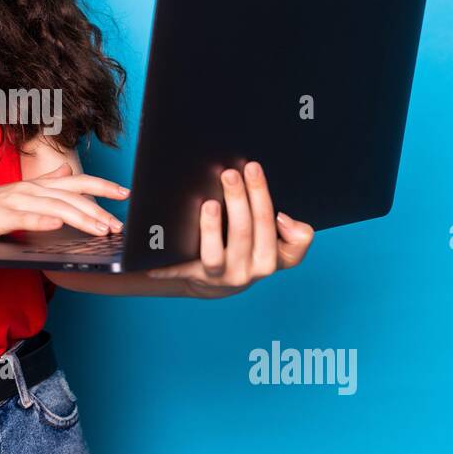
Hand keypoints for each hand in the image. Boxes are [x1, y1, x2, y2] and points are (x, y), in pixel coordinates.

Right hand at [0, 164, 128, 244]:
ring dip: (81, 219)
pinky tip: (58, 227)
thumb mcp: (17, 195)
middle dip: (99, 209)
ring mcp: (13, 201)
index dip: (101, 185)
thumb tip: (67, 171)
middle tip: (119, 224)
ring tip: (100, 230)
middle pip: (71, 196)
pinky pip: (24, 218)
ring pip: (55, 208)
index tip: (125, 193)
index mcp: (35, 186)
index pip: (75, 182)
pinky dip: (42, 221)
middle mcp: (28, 189)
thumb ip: (44, 184)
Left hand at [147, 161, 313, 298]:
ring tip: (208, 203)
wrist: (211, 281)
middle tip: (230, 172)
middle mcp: (249, 272)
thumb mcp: (274, 245)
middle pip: (246, 232)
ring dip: (211, 227)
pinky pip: (180, 268)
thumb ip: (293, 233)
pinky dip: (169, 259)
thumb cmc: (245, 250)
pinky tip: (159, 237)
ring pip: (215, 254)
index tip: (256, 172)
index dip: (273, 208)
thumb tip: (284, 218)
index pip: (283, 236)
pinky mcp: (194, 278)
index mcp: (272, 259)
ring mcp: (221, 276)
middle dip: (240, 199)